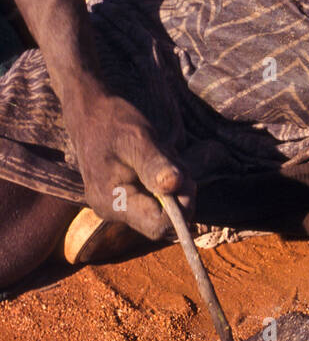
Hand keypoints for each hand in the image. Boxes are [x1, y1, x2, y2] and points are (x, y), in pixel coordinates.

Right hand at [66, 89, 193, 239]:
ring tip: (162, 156)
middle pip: (161, 219)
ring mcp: (117, 206)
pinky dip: (162, 183)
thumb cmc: (112, 123)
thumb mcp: (138, 139)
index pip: (158, 226)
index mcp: (113, 202)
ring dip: (171, 185)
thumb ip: (155, 164)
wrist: (90, 114)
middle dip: (177, 194)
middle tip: (174, 161)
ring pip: (160, 208)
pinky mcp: (123, 199)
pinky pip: (153, 199)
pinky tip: (155, 162)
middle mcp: (112, 211)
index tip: (186, 180)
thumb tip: (173, 185)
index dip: (180, 209)